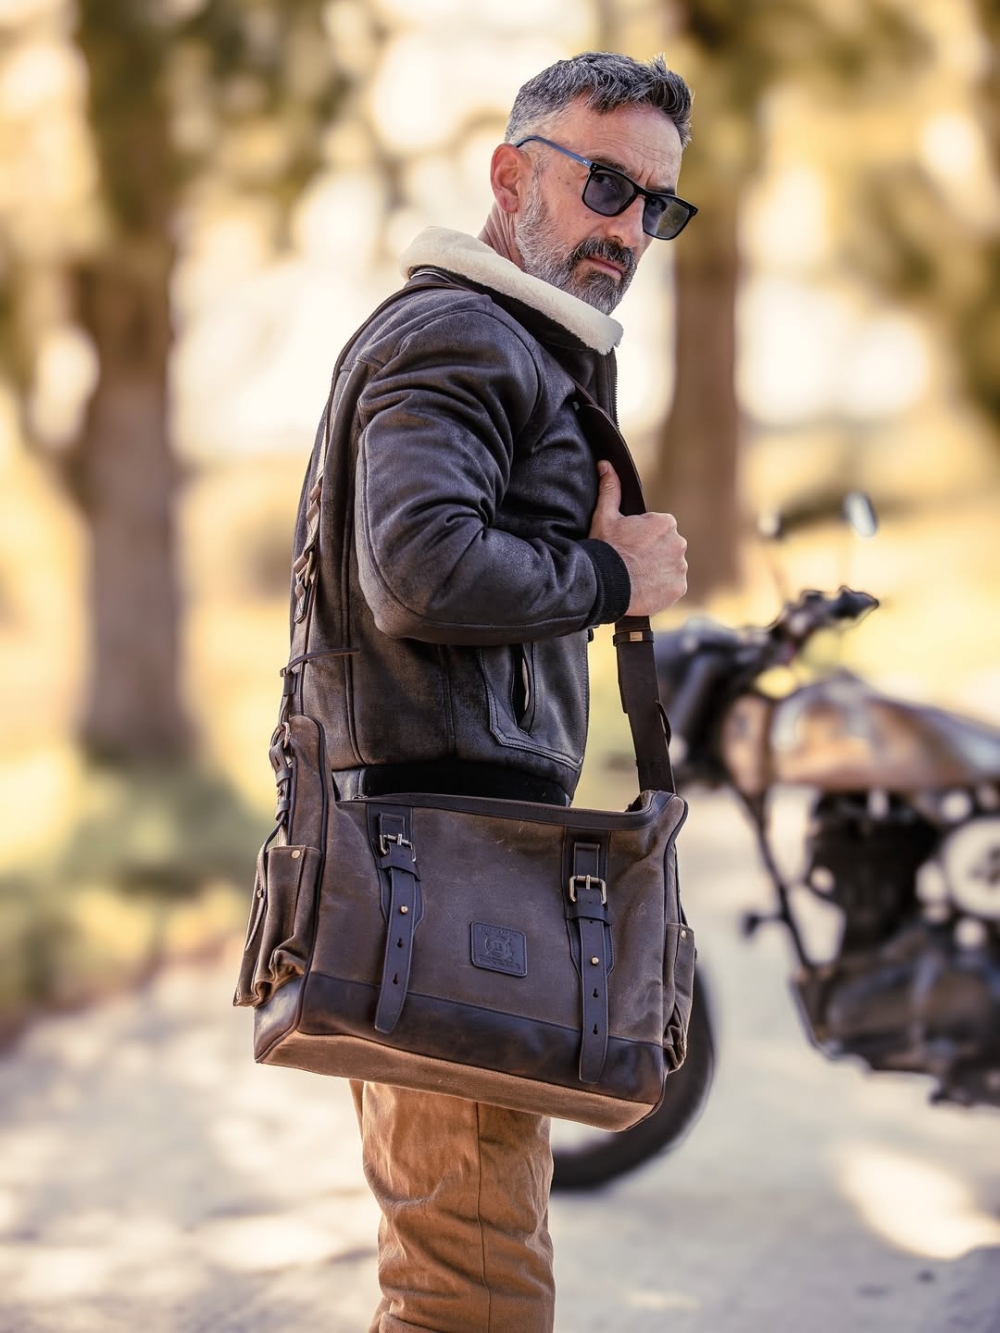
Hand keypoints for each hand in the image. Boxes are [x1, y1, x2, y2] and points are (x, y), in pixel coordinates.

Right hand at [588, 460, 687, 616]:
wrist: (604, 585)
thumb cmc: (604, 548)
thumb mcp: (604, 516)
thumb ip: (610, 488)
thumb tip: (606, 464)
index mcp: (665, 522)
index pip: (657, 529)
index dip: (641, 537)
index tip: (628, 545)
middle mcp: (679, 542)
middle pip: (666, 547)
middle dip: (652, 553)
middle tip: (631, 561)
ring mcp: (680, 567)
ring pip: (670, 567)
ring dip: (658, 571)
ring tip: (637, 577)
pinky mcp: (678, 588)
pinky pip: (672, 586)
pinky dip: (661, 588)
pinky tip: (644, 588)